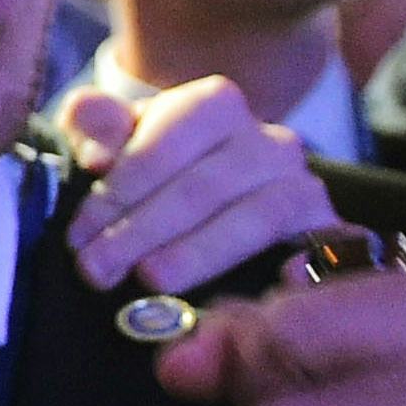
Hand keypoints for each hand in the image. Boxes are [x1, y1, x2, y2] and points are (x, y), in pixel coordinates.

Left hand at [51, 77, 333, 296]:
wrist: (219, 200)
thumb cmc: (152, 169)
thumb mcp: (112, 137)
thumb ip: (93, 124)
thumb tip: (98, 157)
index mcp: (215, 106)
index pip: (163, 144)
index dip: (116, 192)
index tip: (78, 236)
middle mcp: (268, 141)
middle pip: (203, 185)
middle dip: (141, 230)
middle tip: (95, 271)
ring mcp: (304, 187)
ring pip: (256, 215)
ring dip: (197, 252)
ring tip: (149, 280)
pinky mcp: (328, 234)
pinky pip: (316, 252)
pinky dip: (289, 271)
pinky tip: (248, 299)